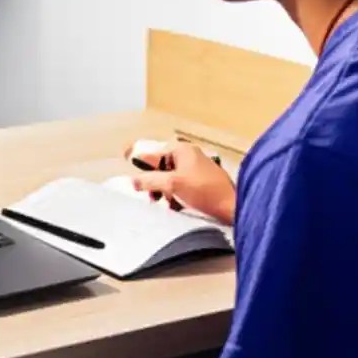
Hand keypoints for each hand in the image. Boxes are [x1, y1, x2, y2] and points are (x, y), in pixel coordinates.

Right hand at [122, 140, 236, 224]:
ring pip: (170, 179)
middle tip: (154, 196)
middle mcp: (189, 156)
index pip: (154, 154)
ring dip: (166, 192)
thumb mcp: (172, 185)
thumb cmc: (206, 191)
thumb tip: (134, 180)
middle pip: (161, 168)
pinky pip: (181, 187)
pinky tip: (178, 206)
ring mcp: (196, 169)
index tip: (125, 156)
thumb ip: (150, 181)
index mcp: (182, 150)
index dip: (140, 159)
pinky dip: (176, 195)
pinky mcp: (202, 183)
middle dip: (156, 183)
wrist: (232, 206)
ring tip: (168, 202)